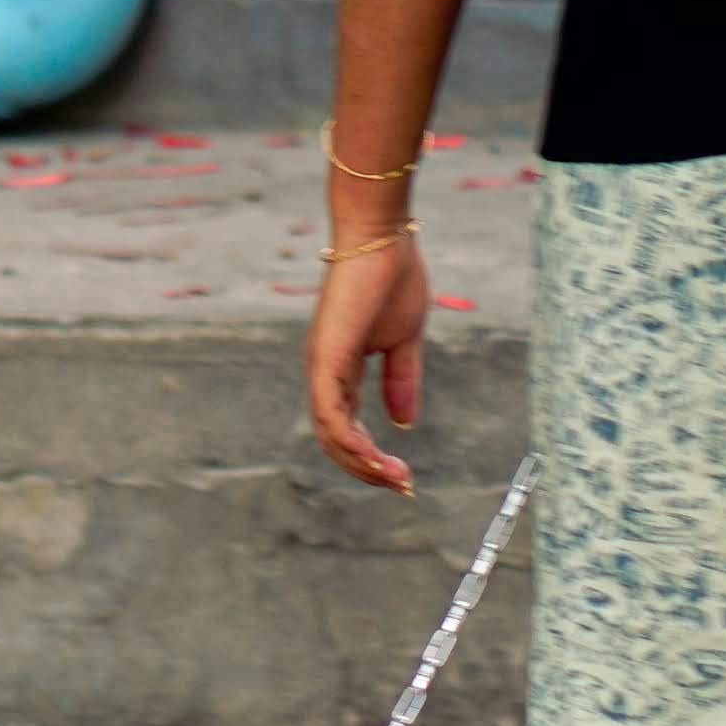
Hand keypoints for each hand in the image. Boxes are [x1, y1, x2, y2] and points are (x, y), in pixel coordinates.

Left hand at [302, 227, 430, 493]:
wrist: (382, 238)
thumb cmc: (391, 278)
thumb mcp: (403, 341)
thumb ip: (402, 380)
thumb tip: (404, 422)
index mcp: (340, 370)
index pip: (347, 427)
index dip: (372, 456)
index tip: (403, 476)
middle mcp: (324, 373)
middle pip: (335, 441)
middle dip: (368, 470)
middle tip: (403, 486)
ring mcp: (322, 366)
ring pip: (331, 435)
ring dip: (363, 464)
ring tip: (397, 478)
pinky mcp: (326, 358)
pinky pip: (332, 414)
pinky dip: (353, 442)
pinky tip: (377, 457)